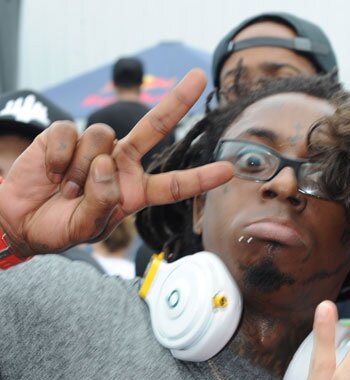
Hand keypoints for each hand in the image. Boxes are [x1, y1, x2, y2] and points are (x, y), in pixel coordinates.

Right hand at [0, 69, 232, 256]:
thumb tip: (106, 165)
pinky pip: (71, 134)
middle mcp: (120, 165)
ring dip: (82, 168)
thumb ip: (101, 205)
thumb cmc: (60, 227)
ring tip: (67, 188)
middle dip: (177, 102)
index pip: (172, 185)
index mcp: (133, 192)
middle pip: (153, 129)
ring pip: (102, 138)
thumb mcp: (86, 229)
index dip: (199, 178)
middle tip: (200, 78)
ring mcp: (95, 148)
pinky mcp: (66, 135)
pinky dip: (60, 157)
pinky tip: (54, 173)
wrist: (21, 218)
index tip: (227, 170)